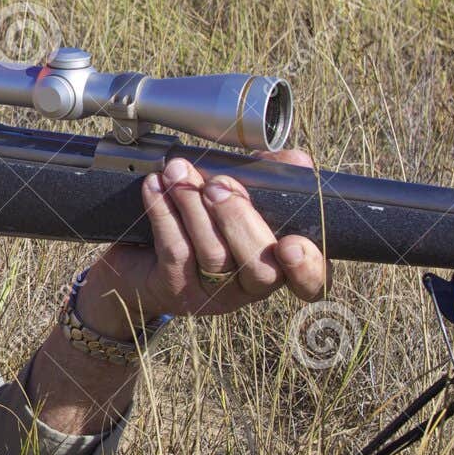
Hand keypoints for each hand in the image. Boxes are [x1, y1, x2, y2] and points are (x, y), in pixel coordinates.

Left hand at [77, 150, 329, 334]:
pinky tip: (155, 186)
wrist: (143, 254)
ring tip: (178, 172)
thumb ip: (272, 177)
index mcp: (280, 264)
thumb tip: (296, 161)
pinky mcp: (175, 289)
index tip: (292, 244)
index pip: (310, 282)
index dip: (307, 268)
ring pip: (213, 255)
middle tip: (218, 186)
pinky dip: (164, 212)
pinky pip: (175, 251)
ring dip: (193, 205)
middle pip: (260, 269)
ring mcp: (213, 293)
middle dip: (239, 219)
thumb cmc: (205, 220)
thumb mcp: (240, 195)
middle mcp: (251, 286)